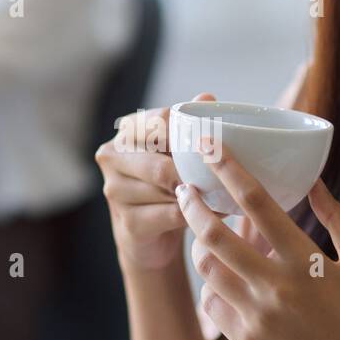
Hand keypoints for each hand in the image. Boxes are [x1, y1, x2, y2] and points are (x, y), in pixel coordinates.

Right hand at [95, 91, 216, 270]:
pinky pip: (171, 214)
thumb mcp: (177, 154)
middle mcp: (112, 157)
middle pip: (161, 159)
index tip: (216, 143)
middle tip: (226, 173)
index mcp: (126, 133)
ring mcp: (115, 190)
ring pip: (166, 186)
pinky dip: (196, 213)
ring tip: (227, 193)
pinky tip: (217, 213)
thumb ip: (189, 125)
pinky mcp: (128, 222)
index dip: (190, 132)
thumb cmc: (167, 188)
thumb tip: (206, 98)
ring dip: (200, 192)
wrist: (150, 241)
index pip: (159, 121)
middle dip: (194, 169)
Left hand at [176, 142, 339, 339]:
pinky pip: (213, 304)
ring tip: (203, 231)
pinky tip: (223, 279)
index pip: (257, 203)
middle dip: (193, 205)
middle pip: (215, 235)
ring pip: (208, 269)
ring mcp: (257, 318)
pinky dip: (213, 287)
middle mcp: (276, 287)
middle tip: (185, 188)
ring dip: (201, 246)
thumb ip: (336, 217)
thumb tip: (313, 180)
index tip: (211, 145)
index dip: (230, 169)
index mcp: (305, 261)